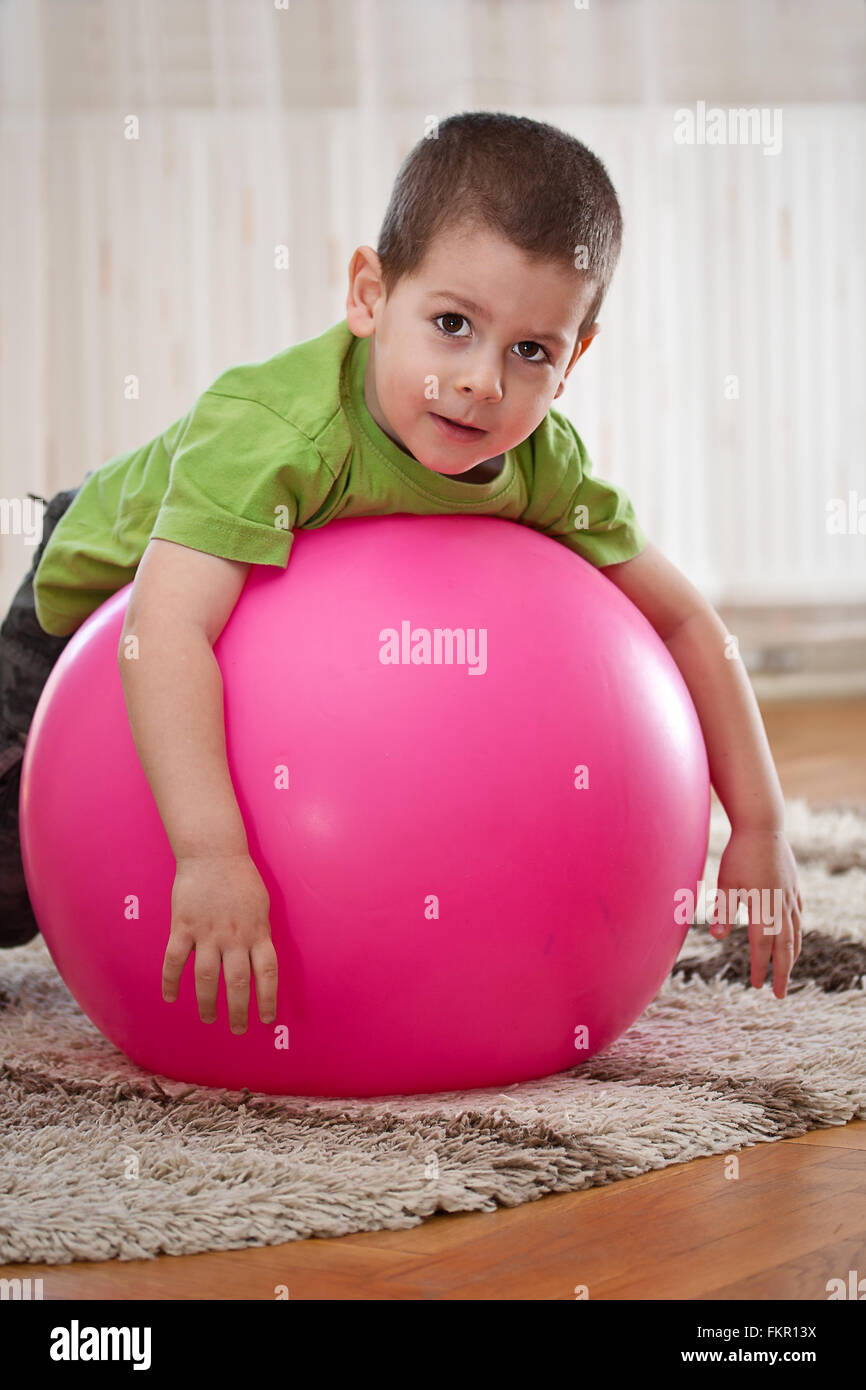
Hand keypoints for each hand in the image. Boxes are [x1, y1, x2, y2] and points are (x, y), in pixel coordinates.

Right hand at [162, 853, 277, 1032]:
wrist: (213, 853)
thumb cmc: (241, 879)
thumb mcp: (261, 907)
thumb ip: (260, 934)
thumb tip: (262, 962)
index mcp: (257, 932)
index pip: (267, 973)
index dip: (268, 999)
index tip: (267, 1019)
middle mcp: (234, 936)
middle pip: (239, 982)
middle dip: (239, 1010)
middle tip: (239, 1029)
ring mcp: (208, 932)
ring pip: (208, 978)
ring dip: (209, 1003)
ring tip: (209, 1019)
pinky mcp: (183, 926)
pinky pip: (175, 960)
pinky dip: (171, 981)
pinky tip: (171, 998)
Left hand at [713, 828, 803, 998]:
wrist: (762, 825)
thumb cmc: (739, 854)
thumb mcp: (725, 883)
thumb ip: (722, 911)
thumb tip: (716, 937)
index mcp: (764, 907)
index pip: (762, 946)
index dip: (760, 967)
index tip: (758, 985)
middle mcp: (781, 905)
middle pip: (784, 946)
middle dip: (782, 972)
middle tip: (779, 994)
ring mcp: (790, 895)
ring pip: (795, 932)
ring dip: (792, 954)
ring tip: (789, 971)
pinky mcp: (793, 885)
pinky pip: (797, 914)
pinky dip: (796, 930)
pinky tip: (794, 935)